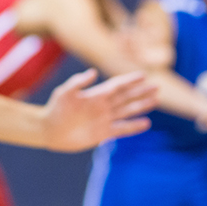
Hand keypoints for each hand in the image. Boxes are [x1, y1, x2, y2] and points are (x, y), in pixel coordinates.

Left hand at [40, 69, 157, 152]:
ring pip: (127, 111)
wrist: (49, 130)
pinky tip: (146, 123)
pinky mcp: (103, 133)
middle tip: (157, 87)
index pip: (117, 85)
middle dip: (141, 92)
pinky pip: (122, 129)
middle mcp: (103, 106)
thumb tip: (93, 72)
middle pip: (127, 97)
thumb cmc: (55, 109)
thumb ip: (78, 82)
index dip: (130, 80)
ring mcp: (104, 119)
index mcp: (96, 94)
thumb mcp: (65, 92)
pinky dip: (134, 126)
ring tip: (155, 100)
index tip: (144, 75)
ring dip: (141, 106)